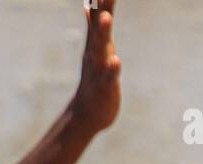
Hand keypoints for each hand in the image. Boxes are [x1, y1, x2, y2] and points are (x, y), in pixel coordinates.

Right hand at [71, 0, 121, 133]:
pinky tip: (116, 61)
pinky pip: (109, 77)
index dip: (103, 1)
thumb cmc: (94, 79)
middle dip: (102, 10)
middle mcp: (96, 54)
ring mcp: (99, 70)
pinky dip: (112, 69)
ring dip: (104, 35)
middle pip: (99, 29)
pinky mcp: (105, 87)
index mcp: (95, 44)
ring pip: (101, 50)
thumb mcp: (93, 50)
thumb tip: (89, 5)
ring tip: (107, 19)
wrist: (87, 114)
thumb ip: (93, 27)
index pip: (99, 17)